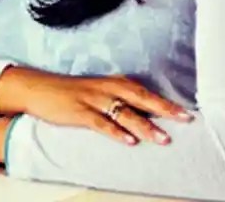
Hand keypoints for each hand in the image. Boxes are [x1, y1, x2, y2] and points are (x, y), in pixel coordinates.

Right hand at [0, 67, 191, 145]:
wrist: (37, 88)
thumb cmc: (70, 93)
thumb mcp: (97, 92)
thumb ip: (118, 101)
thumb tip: (144, 115)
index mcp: (112, 83)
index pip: (145, 92)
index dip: (166, 102)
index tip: (187, 112)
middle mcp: (105, 88)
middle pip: (140, 97)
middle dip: (164, 109)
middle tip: (185, 119)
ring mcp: (91, 100)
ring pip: (123, 112)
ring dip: (144, 125)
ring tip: (163, 138)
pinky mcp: (78, 111)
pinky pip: (100, 123)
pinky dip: (115, 132)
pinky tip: (129, 141)